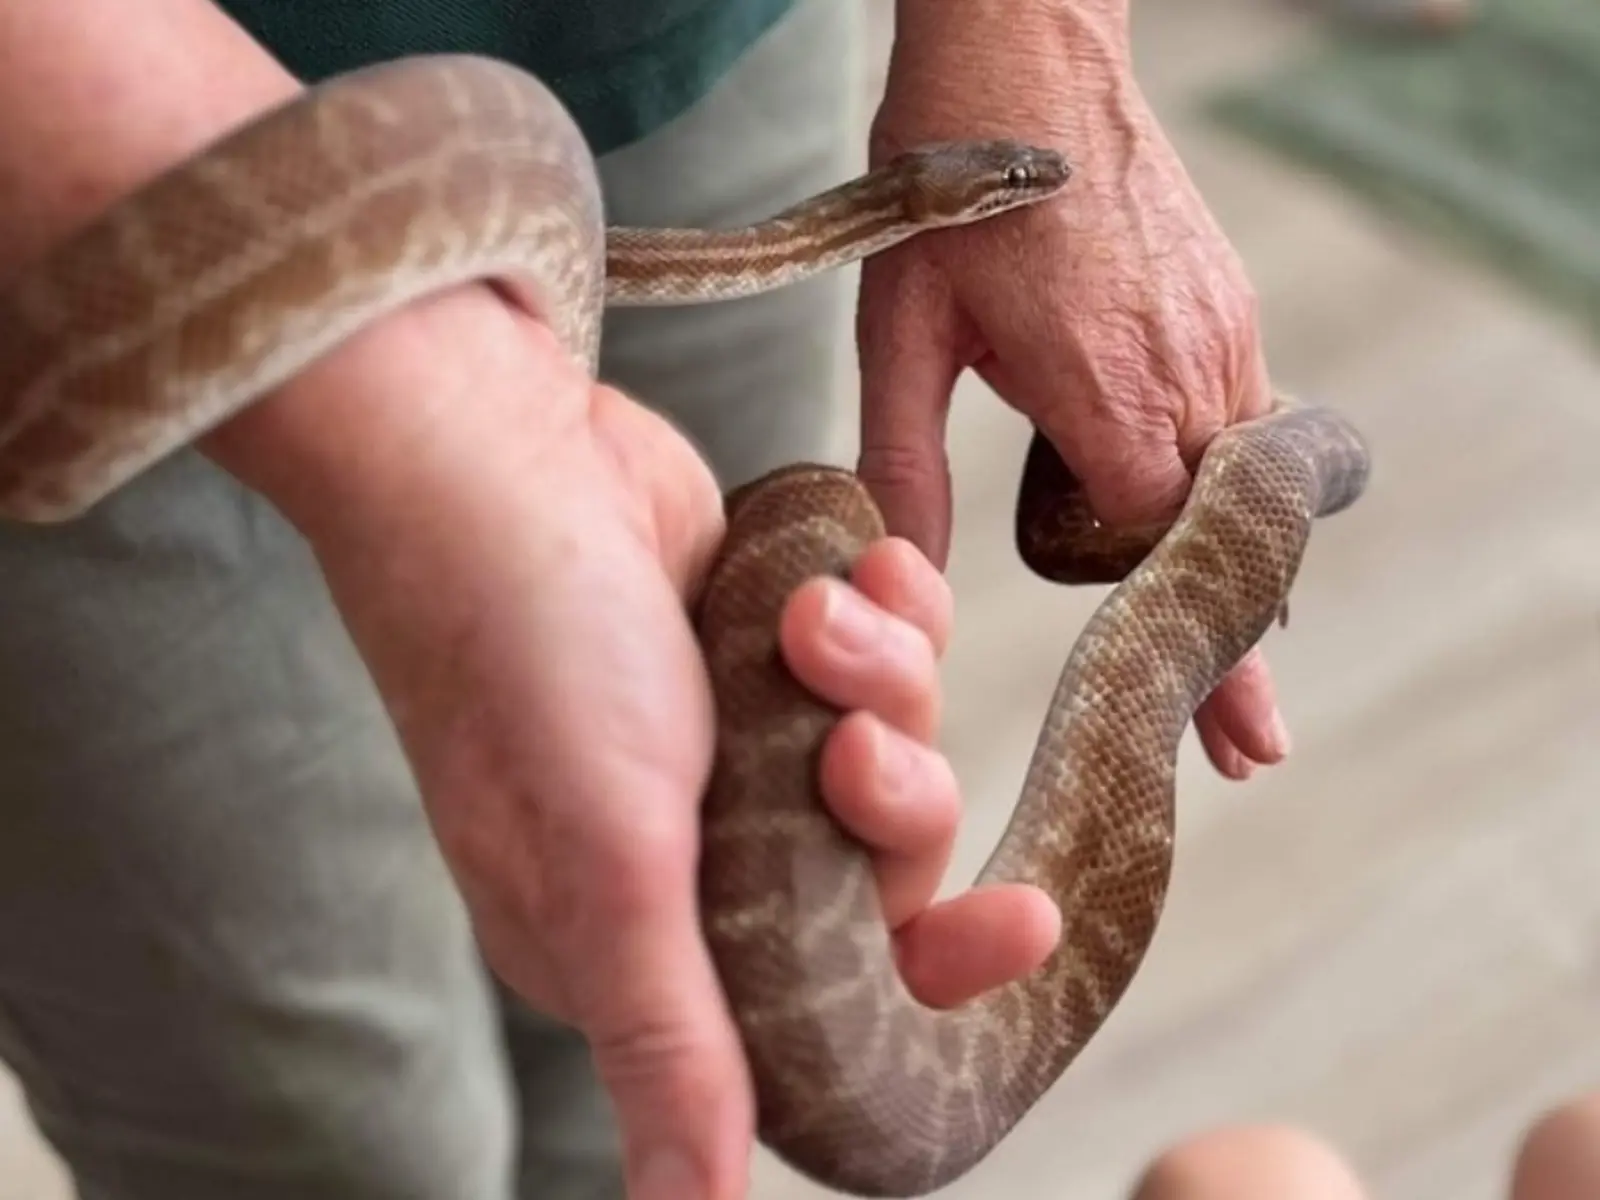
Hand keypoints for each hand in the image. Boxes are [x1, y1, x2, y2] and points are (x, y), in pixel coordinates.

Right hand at [214, 292, 1055, 1199]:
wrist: (491, 452)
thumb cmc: (528, 661)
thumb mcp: (607, 866)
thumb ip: (670, 1048)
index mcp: (630, 931)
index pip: (814, 1005)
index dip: (923, 969)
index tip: (1019, 924)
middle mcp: (682, 843)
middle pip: (873, 864)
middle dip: (890, 790)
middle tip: (854, 732)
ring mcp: (723, 731)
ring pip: (886, 744)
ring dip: (882, 680)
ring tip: (820, 614)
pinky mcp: (755, 636)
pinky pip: (876, 649)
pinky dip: (882, 610)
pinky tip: (854, 563)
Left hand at [856, 0, 1288, 779]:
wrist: (1023, 58)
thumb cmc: (947, 192)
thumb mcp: (901, 332)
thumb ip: (903, 461)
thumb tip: (894, 576)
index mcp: (1106, 389)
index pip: (1160, 548)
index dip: (1168, 637)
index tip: (1196, 721)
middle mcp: (1188, 370)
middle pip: (1224, 540)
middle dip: (1233, 643)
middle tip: (1249, 745)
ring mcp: (1223, 333)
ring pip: (1244, 484)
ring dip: (1240, 570)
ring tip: (1243, 665)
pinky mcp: (1230, 305)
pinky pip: (1248, 421)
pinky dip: (1233, 488)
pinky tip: (1216, 528)